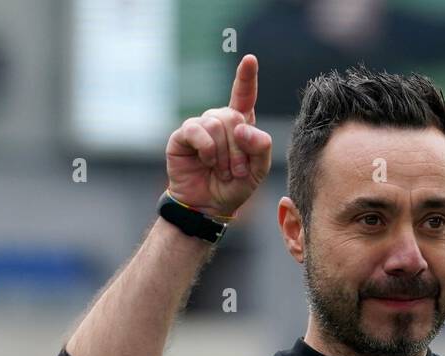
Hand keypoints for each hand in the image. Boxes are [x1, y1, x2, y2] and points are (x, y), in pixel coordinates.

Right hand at [166, 53, 272, 218]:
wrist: (208, 206)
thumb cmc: (234, 187)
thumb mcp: (258, 171)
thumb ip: (261, 147)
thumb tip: (242, 127)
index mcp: (240, 125)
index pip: (244, 96)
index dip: (246, 77)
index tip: (250, 60)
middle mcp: (219, 120)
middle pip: (234, 117)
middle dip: (239, 149)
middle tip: (237, 172)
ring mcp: (200, 126)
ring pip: (217, 124)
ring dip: (224, 154)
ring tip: (222, 171)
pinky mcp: (183, 135)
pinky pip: (198, 131)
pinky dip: (207, 149)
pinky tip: (206, 161)